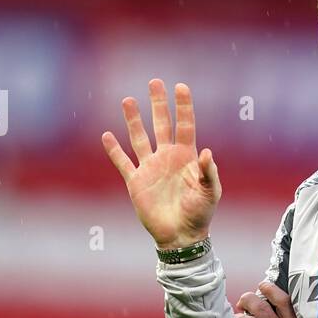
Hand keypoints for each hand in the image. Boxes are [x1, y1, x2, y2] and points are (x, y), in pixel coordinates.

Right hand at [102, 79, 220, 249]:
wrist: (180, 235)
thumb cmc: (200, 214)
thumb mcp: (210, 192)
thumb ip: (208, 172)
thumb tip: (207, 152)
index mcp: (187, 156)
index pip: (185, 125)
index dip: (183, 106)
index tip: (180, 86)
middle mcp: (167, 157)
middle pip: (161, 124)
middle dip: (158, 104)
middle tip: (154, 82)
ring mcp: (151, 168)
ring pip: (139, 138)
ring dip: (134, 120)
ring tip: (127, 100)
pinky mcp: (136, 181)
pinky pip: (123, 162)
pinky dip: (114, 150)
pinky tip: (107, 135)